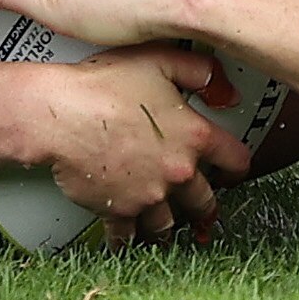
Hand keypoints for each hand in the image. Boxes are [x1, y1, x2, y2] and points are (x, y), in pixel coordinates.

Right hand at [31, 43, 247, 238]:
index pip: (234, 159)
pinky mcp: (118, 210)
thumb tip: (224, 87)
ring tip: (167, 227)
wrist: (61, 115)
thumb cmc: (104, 86)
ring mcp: (148, 196)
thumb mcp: (160, 60)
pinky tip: (127, 239)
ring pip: (168, 223)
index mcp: (193, 137)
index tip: (235, 170)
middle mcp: (177, 172)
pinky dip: (128, 239)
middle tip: (203, 209)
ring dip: (169, 226)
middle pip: (204, 201)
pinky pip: (128, 235)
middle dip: (205, 206)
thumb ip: (199, 70)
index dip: (238, 165)